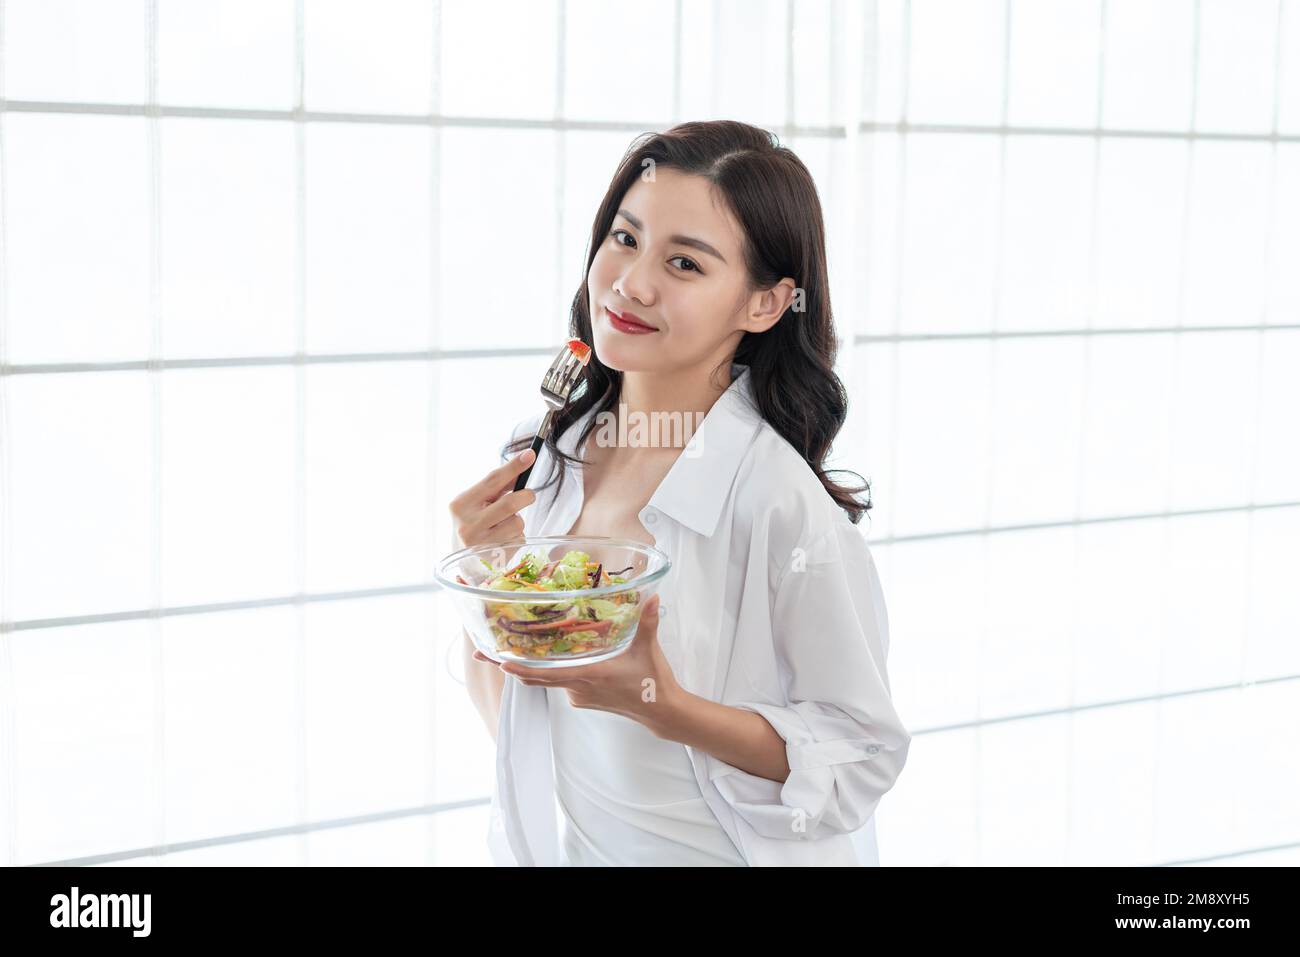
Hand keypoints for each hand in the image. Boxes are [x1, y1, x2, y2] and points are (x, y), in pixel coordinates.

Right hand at [449, 446, 536, 548]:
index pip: (492, 480)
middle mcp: (467, 524)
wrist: (464, 558)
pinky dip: (517, 536)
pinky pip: (518, 539)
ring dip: (518, 521)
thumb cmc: (474, 523)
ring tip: (505, 525)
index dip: (514, 467)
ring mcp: (480, 544)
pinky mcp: (494, 558)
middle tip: (529, 495)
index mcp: (461, 504)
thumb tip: (522, 466)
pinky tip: (504, 540)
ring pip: (517, 523)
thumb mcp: (479, 503)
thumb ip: (498, 488)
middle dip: (526, 496)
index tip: (530, 454)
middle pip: (510, 503)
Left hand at [472, 594, 683, 732]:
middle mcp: (579, 688)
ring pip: (548, 680)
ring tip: (509, 651)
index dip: (522, 668)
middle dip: (510, 665)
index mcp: (591, 675)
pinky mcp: (584, 699)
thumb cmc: (652, 682)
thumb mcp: (648, 649)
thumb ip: (647, 621)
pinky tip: (554, 657)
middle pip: (537, 677)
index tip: (499, 661)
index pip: (548, 674)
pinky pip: (561, 684)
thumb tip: (653, 596)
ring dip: (531, 667)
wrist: (661, 712)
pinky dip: (552, 671)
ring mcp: (580, 696)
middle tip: (484, 654)